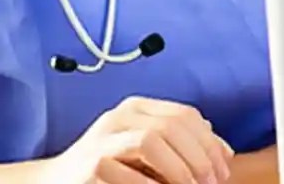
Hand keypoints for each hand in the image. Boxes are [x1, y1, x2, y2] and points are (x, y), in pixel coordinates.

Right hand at [48, 96, 233, 183]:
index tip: (223, 169)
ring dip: (178, 168)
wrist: (57, 183)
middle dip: (199, 157)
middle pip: (173, 126)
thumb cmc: (113, 168)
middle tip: (212, 183)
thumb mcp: (151, 152)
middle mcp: (120, 116)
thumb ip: (183, 146)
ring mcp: (102, 138)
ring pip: (151, 140)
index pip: (186, 115)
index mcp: (139, 108)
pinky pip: (126, 170)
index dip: (210, 142)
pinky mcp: (89, 163)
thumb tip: (225, 151)